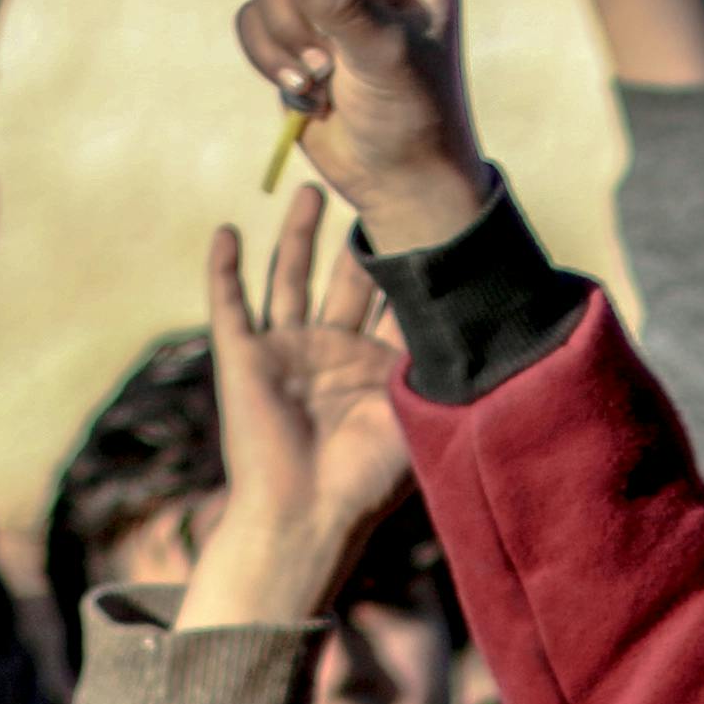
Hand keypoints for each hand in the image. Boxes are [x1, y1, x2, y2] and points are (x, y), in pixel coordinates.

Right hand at [173, 189, 412, 633]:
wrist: (305, 519)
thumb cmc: (366, 481)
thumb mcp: (416, 415)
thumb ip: (436, 365)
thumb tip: (478, 312)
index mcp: (375, 369)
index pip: (395, 302)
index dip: (410, 262)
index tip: (430, 213)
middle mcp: (331, 354)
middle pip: (345, 280)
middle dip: (359, 237)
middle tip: (378, 185)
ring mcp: (285, 353)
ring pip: (290, 278)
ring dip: (299, 236)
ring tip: (314, 190)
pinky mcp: (242, 358)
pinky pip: (229, 302)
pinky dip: (225, 268)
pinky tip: (229, 230)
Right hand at [241, 0, 494, 252]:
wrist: (400, 183)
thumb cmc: (422, 118)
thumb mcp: (391, 62)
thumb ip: (344, 8)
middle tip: (337, 45)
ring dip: (286, 28)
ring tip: (326, 75)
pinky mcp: (291, 27)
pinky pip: (249, 13)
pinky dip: (266, 52)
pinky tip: (302, 88)